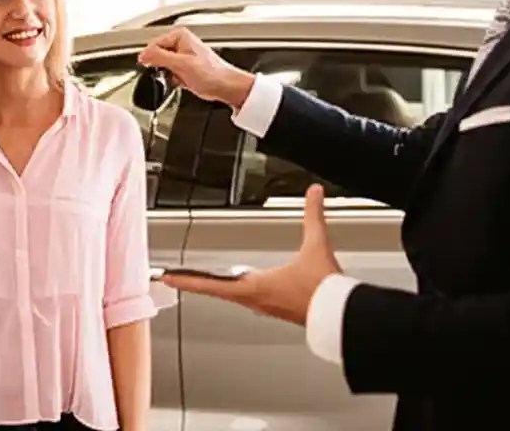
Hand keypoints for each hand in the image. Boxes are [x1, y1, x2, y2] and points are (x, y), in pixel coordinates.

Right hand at [137, 27, 254, 108]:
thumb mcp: (181, 64)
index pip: (153, 44)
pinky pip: (170, 73)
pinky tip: (184, 81)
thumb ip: (159, 57)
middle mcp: (181, 43)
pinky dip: (174, 79)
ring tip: (182, 77)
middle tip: (174, 73)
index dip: (151, 58)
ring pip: (163, 66)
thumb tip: (143, 55)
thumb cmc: (212, 74)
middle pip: (157, 55)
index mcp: (180, 35)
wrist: (225, 86)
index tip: (153, 68)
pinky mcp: (184, 67)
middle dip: (163, 68)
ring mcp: (182, 55)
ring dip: (169, 75)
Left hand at [158, 184, 342, 325]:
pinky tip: (242, 285)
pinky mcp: (277, 309)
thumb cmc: (323, 289)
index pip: (212, 285)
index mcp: (255, 287)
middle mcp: (256, 299)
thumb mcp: (316, 245)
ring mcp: (266, 306)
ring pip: (232, 296)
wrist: (341, 316)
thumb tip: (313, 193)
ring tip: (203, 280)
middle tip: (177, 278)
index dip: (188, 279)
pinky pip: (248, 298)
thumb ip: (313, 216)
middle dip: (197, 283)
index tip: (168, 277)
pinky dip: (236, 291)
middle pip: (217, 291)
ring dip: (216, 288)